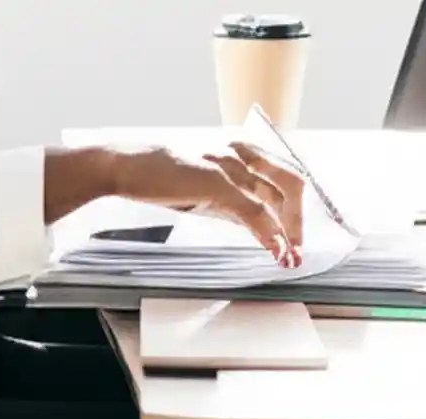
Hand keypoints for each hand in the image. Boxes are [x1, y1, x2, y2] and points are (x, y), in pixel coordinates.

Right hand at [112, 144, 305, 267]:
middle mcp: (241, 156)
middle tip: (298, 250)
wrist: (128, 167)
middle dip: (298, 223)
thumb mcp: (204, 190)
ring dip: (288, 232)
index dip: (293, 209)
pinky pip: (254, 210)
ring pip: (278, 199)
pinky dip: (268, 233)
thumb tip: (256, 227)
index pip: (282, 178)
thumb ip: (232, 204)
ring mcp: (231, 168)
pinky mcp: (218, 182)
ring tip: (290, 257)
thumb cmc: (157, 177)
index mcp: (239, 154)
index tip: (294, 236)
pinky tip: (274, 249)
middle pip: (290, 186)